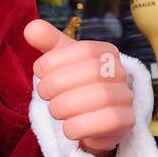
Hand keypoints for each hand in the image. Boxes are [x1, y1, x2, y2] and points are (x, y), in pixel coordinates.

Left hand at [23, 19, 133, 154]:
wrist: (89, 124)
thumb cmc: (73, 88)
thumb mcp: (58, 63)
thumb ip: (47, 43)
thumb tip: (31, 27)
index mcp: (105, 52)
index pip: (83, 49)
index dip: (55, 60)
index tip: (39, 73)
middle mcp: (120, 72)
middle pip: (92, 72)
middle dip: (57, 84)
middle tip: (44, 95)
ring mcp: (126, 97)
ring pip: (99, 97)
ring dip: (66, 106)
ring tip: (55, 111)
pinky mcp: (126, 122)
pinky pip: (106, 122)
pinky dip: (79, 126)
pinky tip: (68, 128)